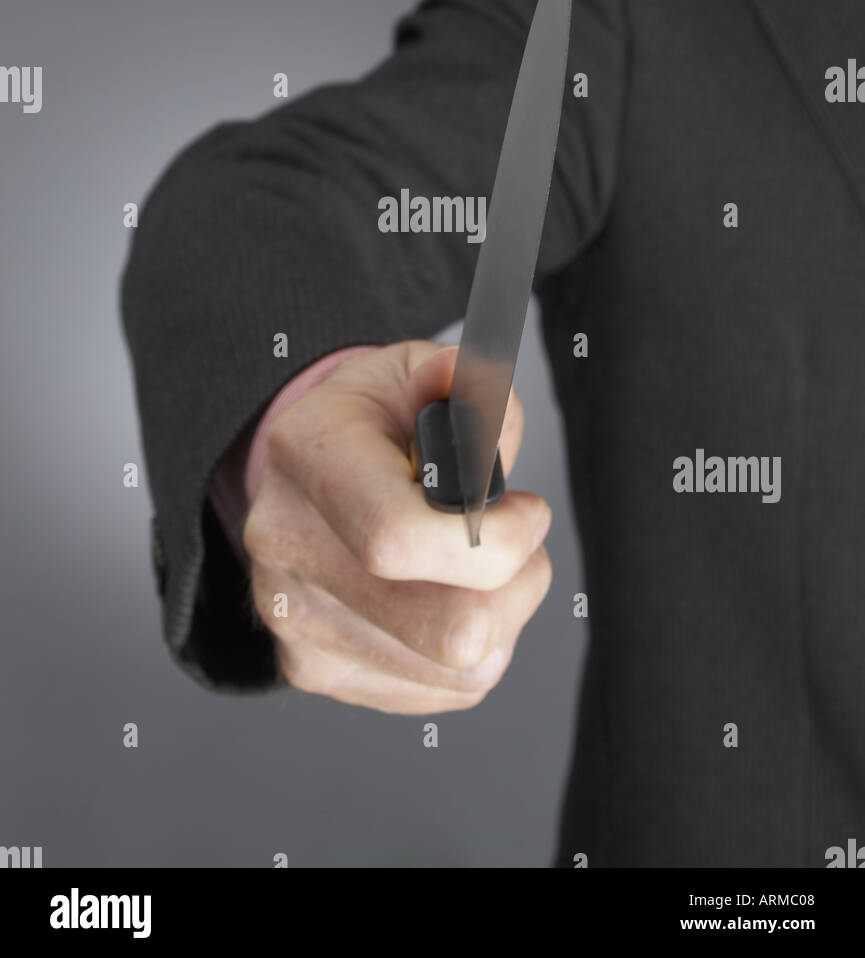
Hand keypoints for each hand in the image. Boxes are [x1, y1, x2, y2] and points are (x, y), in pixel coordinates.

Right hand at [242, 341, 551, 712]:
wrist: (307, 469)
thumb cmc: (377, 421)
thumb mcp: (423, 372)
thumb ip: (470, 384)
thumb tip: (481, 408)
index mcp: (306, 454)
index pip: (398, 539)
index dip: (493, 542)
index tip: (527, 512)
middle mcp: (285, 543)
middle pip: (447, 629)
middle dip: (515, 584)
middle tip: (515, 535)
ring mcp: (292, 619)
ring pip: (460, 668)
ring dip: (504, 614)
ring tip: (485, 560)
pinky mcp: (316, 669)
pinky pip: (446, 691)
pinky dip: (477, 648)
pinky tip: (454, 594)